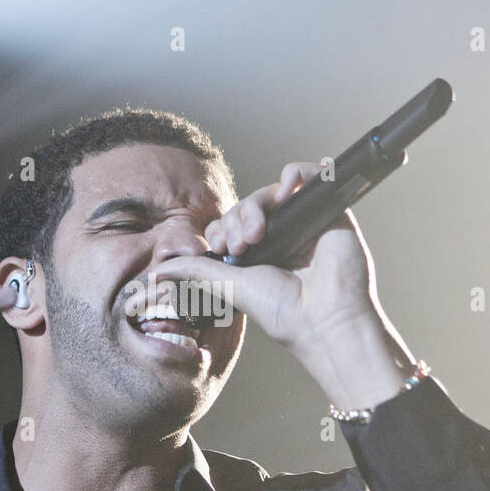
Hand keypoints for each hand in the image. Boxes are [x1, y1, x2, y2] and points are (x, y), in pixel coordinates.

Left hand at [155, 162, 379, 353]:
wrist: (323, 319)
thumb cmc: (284, 311)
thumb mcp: (231, 287)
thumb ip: (197, 272)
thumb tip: (160, 270)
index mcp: (261, 255)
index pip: (232, 224)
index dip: (222, 229)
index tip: (223, 250)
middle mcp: (283, 237)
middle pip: (248, 207)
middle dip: (235, 221)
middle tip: (240, 247)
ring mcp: (306, 222)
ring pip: (271, 193)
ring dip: (254, 207)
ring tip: (256, 235)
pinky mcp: (330, 211)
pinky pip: (311, 175)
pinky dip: (297, 171)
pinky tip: (286, 185)